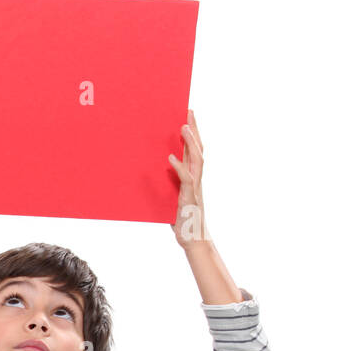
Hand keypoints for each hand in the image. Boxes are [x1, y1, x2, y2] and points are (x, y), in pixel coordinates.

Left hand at [168, 109, 209, 248]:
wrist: (191, 239)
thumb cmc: (180, 218)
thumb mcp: (171, 196)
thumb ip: (167, 182)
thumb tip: (152, 171)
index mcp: (193, 176)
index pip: (195, 149)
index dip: (193, 132)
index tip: (188, 114)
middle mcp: (197, 178)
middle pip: (199, 148)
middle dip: (195, 129)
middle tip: (189, 111)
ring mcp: (195, 187)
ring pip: (197, 160)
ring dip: (190, 143)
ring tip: (183, 127)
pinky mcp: (189, 197)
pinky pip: (186, 179)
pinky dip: (179, 168)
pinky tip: (170, 158)